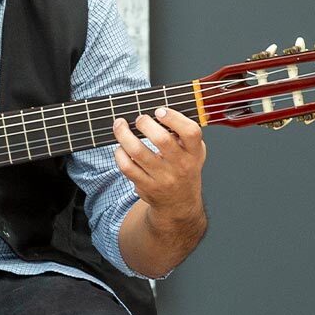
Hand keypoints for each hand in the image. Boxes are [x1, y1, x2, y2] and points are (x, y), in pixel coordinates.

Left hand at [112, 107, 205, 228]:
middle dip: (145, 123)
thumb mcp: (194, 152)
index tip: (160, 111)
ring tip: (119, 125)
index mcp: (194, 153)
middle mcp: (180, 166)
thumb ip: (184, 134)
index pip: (191, 132)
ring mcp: (162, 177)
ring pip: (137, 152)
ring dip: (124, 135)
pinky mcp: (145, 186)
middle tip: (139, 119)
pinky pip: (126, 166)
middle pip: (161, 140)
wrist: (179, 203)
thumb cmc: (184, 169)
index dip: (174, 118)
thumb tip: (160, 110)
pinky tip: (120, 147)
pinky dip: (119, 153)